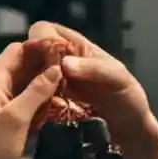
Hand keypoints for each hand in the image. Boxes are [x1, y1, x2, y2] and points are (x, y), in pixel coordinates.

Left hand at [0, 42, 62, 158]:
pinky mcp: (10, 123)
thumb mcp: (16, 118)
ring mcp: (2, 107)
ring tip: (73, 86)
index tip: (64, 51)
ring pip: (28, 87)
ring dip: (46, 86)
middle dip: (46, 67)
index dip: (38, 48)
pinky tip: (61, 105)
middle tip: (74, 70)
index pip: (16, 51)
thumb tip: (55, 69)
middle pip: (23, 67)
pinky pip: (29, 105)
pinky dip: (42, 104)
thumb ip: (36, 91)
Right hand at [26, 21, 153, 149]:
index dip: (38, 41)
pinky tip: (37, 109)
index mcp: (76, 46)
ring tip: (35, 99)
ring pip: (29, 75)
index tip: (41, 61)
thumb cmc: (128, 97)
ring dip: (29, 84)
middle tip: (34, 85)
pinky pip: (35, 96)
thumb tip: (65, 64)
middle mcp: (61, 60)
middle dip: (28, 65)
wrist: (130, 128)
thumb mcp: (118, 79)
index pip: (44, 30)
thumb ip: (94, 69)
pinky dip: (33, 100)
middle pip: (30, 52)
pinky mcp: (53, 102)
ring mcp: (55, 81)